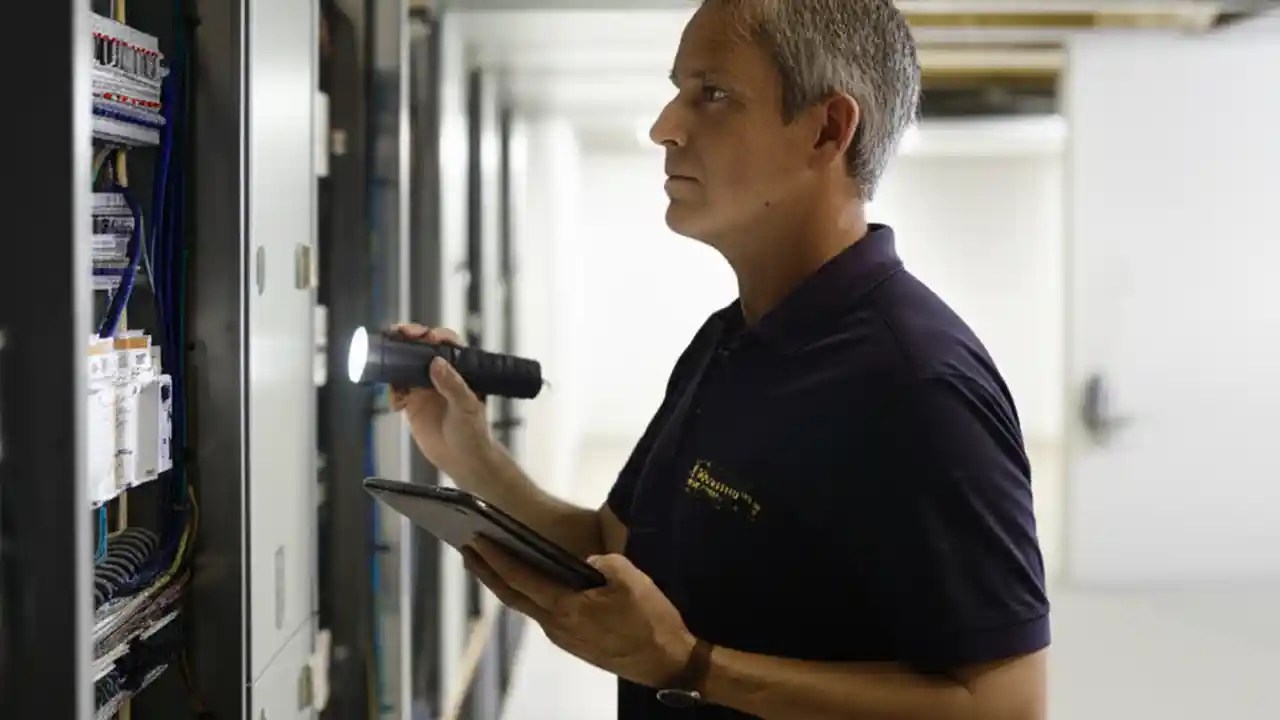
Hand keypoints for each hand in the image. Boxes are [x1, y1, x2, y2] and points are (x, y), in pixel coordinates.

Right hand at [388, 323, 495, 483]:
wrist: (463, 461)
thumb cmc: (474, 433)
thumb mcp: (466, 407)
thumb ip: (452, 385)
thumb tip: (437, 362)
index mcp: (460, 371)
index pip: (446, 344)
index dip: (433, 335)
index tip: (423, 334)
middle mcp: (441, 375)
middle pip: (421, 349)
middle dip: (407, 340)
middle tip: (396, 335)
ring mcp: (425, 388)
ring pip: (405, 367)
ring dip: (394, 365)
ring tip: (388, 370)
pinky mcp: (412, 404)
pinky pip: (397, 391)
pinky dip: (392, 394)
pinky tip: (396, 405)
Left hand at [464, 537, 695, 688]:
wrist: (666, 661)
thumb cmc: (649, 619)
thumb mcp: (629, 578)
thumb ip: (602, 563)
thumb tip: (586, 564)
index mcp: (564, 609)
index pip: (519, 579)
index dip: (495, 559)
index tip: (475, 541)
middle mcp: (555, 626)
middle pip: (512, 596)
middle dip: (487, 573)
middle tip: (468, 552)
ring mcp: (564, 638)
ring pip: (527, 607)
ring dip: (508, 585)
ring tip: (496, 564)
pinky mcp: (575, 644)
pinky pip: (544, 615)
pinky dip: (531, 596)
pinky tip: (535, 585)